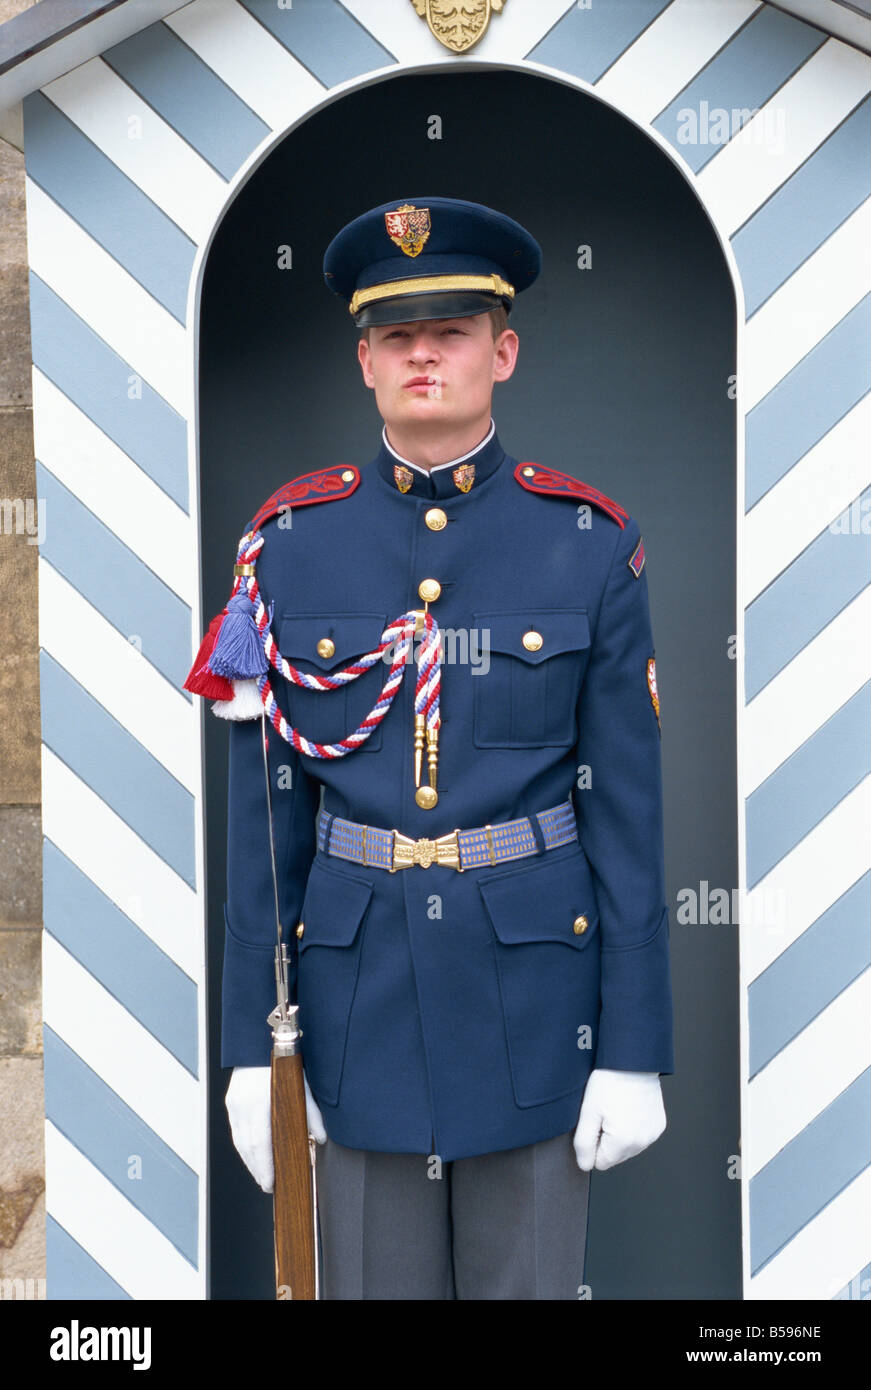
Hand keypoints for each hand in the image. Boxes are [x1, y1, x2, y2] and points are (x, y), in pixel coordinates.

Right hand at [225, 1065, 326, 1192]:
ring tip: (261, 1174)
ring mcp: (234, 1102)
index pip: (260, 1144)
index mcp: (260, 1102)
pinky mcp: (231, 1100)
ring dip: (249, 1160)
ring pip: (239, 1141)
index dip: (263, 1167)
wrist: (261, 1039)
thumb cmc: (284, 1060)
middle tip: (268, 1186)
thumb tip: (319, 1139)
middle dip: (257, 1169)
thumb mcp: (302, 1085)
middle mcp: (243, 1104)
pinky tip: (252, 1154)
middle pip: (246, 1147)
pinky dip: (244, 1146)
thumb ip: (311, 1114)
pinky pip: (236, 1130)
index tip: (270, 1184)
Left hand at [573, 1068, 665, 1171]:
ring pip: (628, 1148)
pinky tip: (628, 1108)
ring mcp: (652, 1134)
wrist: (633, 1061)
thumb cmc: (610, 1082)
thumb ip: (584, 1143)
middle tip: (605, 1114)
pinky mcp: (658, 1125)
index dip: (593, 1144)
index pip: (600, 1163)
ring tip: (617, 1109)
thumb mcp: (588, 1112)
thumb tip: (585, 1165)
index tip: (595, 1122)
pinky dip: (633, 1127)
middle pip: (615, 1156)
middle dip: (606, 1140)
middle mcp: (642, 1142)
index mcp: (623, 1142)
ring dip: (620, 1135)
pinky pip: (640, 1136)